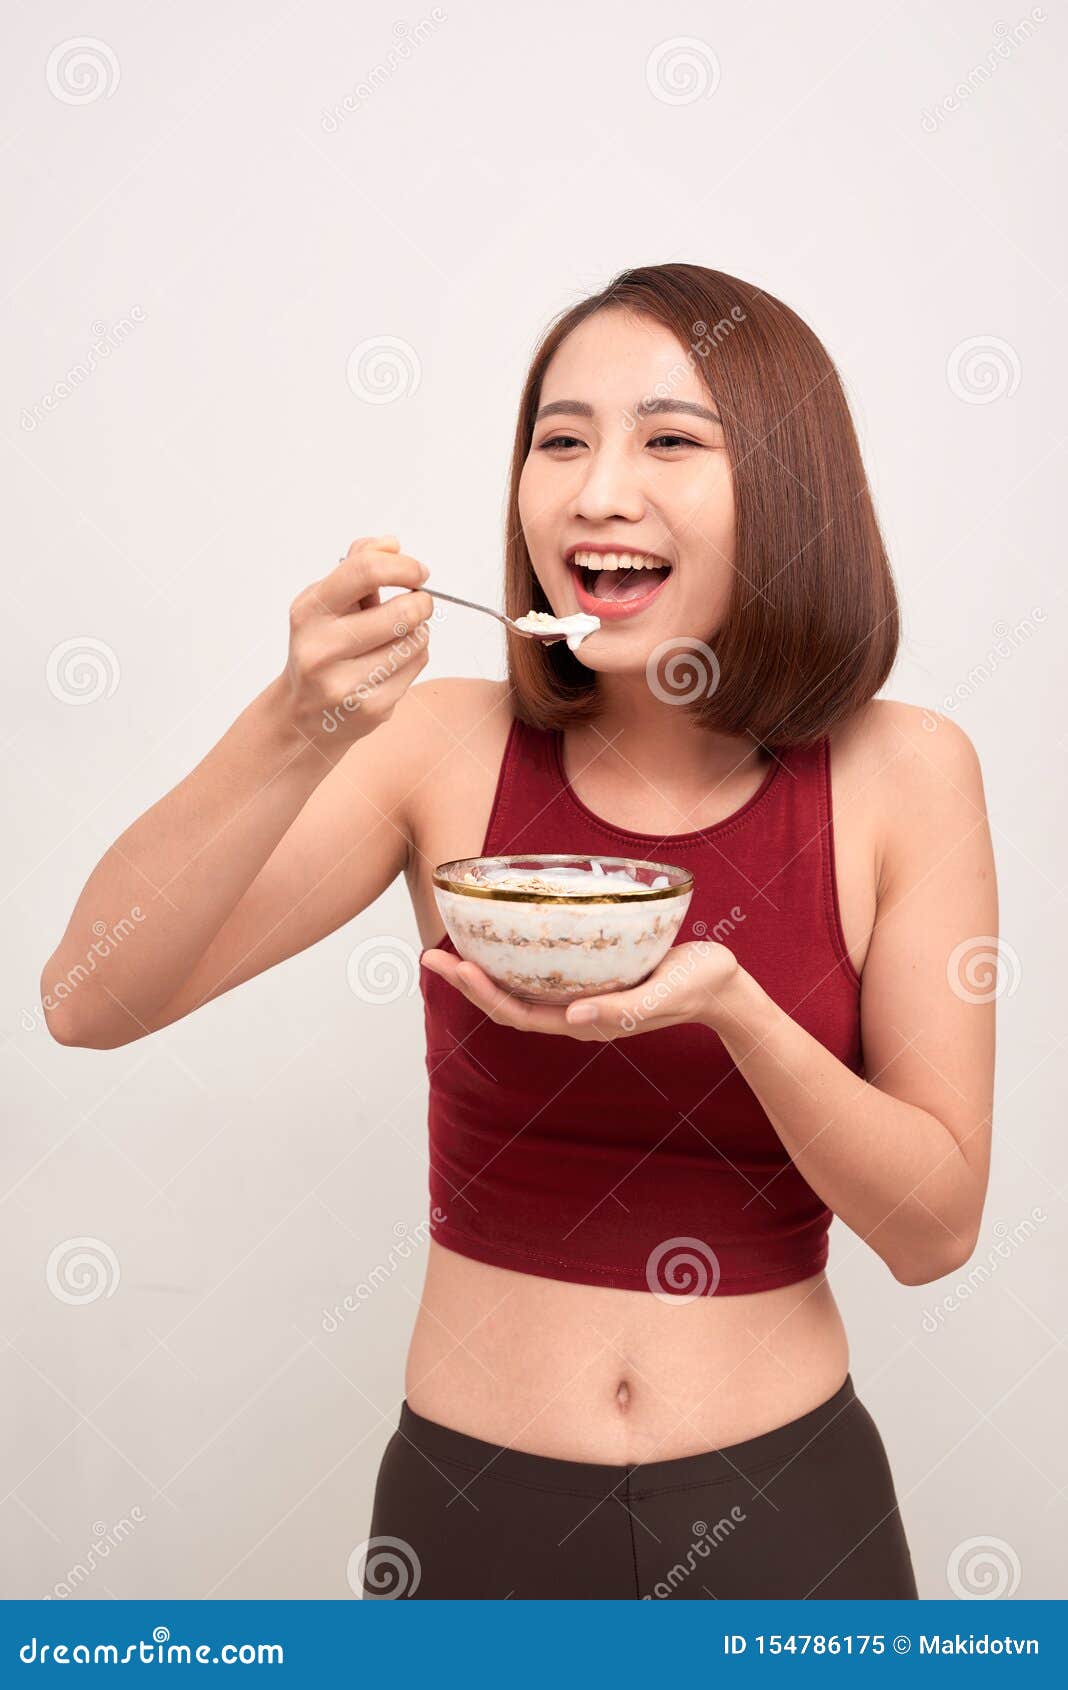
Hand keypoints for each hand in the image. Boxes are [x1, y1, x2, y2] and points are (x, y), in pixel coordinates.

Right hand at [282, 535, 432, 752]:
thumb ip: (357, 567)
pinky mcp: (370, 709)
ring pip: (416, 640)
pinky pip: (417, 667)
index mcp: (309, 611)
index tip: (417, 572)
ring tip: (398, 636)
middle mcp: (321, 648)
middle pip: (402, 612)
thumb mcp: (326, 602)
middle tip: (418, 602)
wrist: (302, 713)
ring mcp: (345, 683)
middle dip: (421, 601)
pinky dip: (415, 657)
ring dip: (418, 631)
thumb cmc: (321, 647)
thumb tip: (391, 545)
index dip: (403, 566)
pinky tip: (393, 661)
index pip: (364, 572)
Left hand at [420, 939, 740, 1039]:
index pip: (518, 1013)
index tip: (455, 966)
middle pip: (506, 1002)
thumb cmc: (696, 985)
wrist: (720, 984)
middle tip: (431, 952)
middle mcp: (573, 1013)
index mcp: (585, 1023)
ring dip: (481, 970)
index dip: (481, 993)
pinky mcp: (588, 977)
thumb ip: (622, 1009)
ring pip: (517, 987)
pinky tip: (498, 933)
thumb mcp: (664, 994)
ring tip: (449, 944)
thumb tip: (572, 1017)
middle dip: (466, 981)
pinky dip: (510, 956)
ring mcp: (579, 996)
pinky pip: (538, 971)